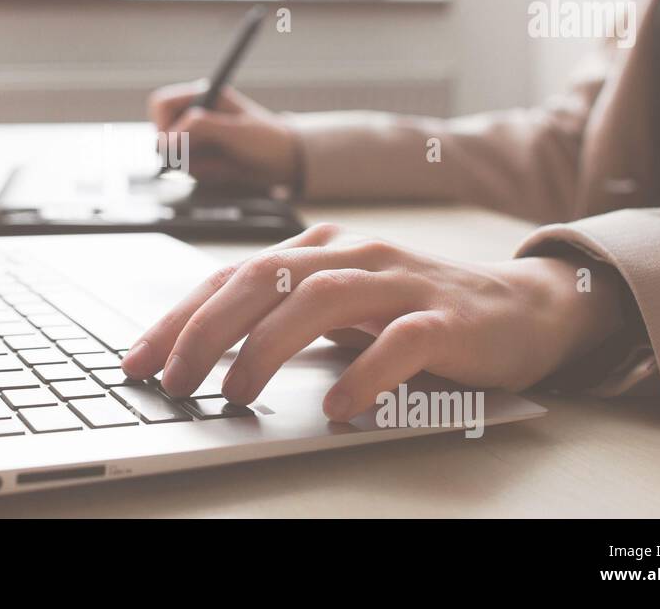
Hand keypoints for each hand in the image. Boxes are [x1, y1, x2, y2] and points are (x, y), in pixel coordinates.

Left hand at [120, 223, 625, 420]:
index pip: (232, 277)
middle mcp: (352, 256)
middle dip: (205, 330)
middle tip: (171, 380)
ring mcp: (400, 281)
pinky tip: (337, 407)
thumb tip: (201, 353)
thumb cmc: (416, 311)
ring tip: (233, 394)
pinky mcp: (445, 317)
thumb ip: (282, 317)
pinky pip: (399, 342)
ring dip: (267, 348)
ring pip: (320, 300)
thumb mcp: (339, 309)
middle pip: (263, 279)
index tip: (138, 359)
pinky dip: (364, 374)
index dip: (180, 317)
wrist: (522, 306)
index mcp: (318, 252)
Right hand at [148, 81, 299, 188]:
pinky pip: (183, 169)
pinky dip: (200, 173)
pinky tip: (222, 169)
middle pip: (162, 133)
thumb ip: (201, 128)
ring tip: (222, 162)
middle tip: (203, 157)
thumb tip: (169, 138)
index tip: (173, 144)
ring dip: (193, 164)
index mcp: (202, 96)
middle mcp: (193, 114)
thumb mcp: (235, 131)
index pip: (161, 104)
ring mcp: (193, 137)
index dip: (162, 125)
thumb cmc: (266, 139)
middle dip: (180, 150)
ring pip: (170, 154)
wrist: (283, 163)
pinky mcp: (197, 156)